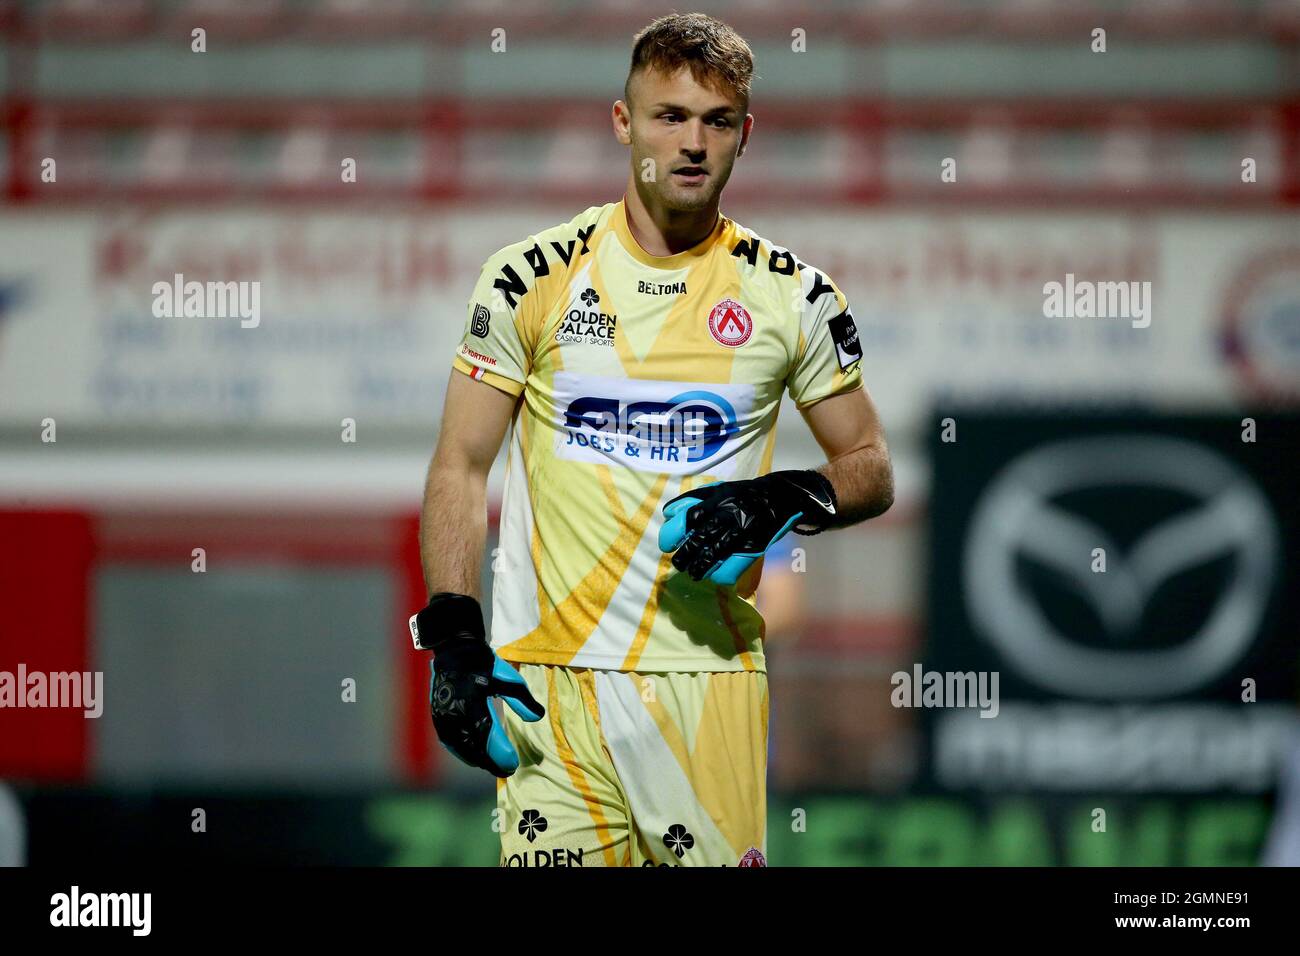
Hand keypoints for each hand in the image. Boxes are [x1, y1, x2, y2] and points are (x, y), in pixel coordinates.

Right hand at [410, 593, 543, 776]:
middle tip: (507, 769)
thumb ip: (523, 700)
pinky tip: (475, 757)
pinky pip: (450, 742)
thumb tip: (538, 718)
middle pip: (474, 747)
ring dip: (477, 759)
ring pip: (461, 748)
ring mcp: (444, 716)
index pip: (488, 736)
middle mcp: (456, 713)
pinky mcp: (438, 717)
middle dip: (491, 761)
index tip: (513, 764)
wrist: (454, 651)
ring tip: (493, 765)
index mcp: (473, 702)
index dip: (501, 754)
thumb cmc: (484, 664)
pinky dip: (463, 752)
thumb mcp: (508, 679)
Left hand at [657, 469, 837, 583]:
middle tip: (679, 564)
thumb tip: (668, 513)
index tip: (668, 544)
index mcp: (718, 501)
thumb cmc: (744, 493)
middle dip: (684, 557)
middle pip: (698, 541)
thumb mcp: (718, 489)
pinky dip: (720, 574)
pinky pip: (733, 567)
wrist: (781, 497)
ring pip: (714, 557)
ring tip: (693, 573)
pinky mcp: (754, 547)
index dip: (673, 534)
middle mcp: (729, 516)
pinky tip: (715, 575)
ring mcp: (743, 533)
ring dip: (699, 569)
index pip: (688, 519)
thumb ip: (693, 500)